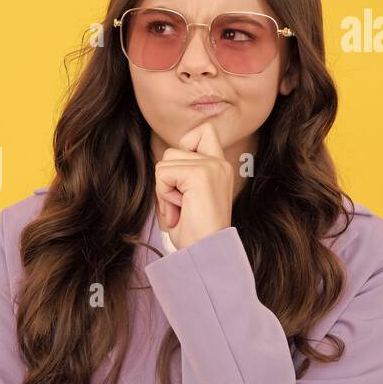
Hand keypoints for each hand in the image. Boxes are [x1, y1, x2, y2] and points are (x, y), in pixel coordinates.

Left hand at [155, 121, 234, 250]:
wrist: (205, 252)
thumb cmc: (194, 232)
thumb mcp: (187, 196)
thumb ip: (181, 173)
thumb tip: (163, 163)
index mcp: (219, 167)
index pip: (203, 131)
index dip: (186, 146)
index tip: (185, 180)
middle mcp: (219, 163)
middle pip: (172, 150)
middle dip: (167, 179)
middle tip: (181, 204)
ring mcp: (211, 166)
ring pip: (165, 162)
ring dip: (164, 189)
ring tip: (181, 208)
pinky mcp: (200, 173)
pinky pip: (163, 174)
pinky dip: (164, 195)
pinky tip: (179, 211)